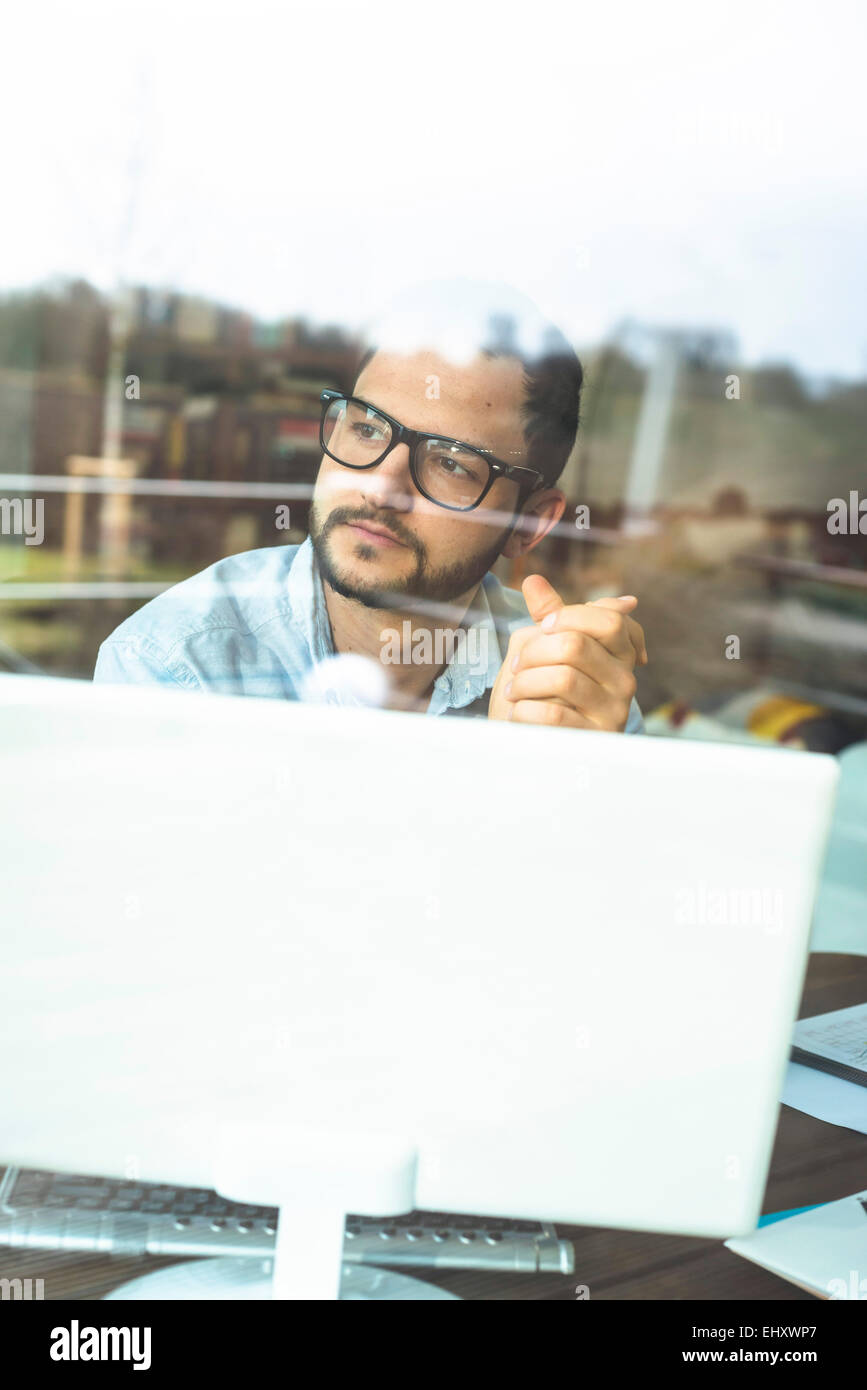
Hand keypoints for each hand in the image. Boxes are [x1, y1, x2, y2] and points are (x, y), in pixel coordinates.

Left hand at [488, 575, 647, 730]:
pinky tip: (517, 713)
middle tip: (515, 665)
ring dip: (524, 682)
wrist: (539, 743)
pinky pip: (553, 714)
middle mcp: (625, 681)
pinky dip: (524, 710)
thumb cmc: (544, 691)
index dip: (568, 616)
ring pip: (563, 678)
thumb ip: (548, 616)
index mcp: (620, 653)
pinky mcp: (594, 740)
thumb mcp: (548, 649)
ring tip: (513, 691)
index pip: (609, 620)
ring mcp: (614, 712)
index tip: (541, 627)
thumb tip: (532, 580)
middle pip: (576, 645)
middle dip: (533, 652)